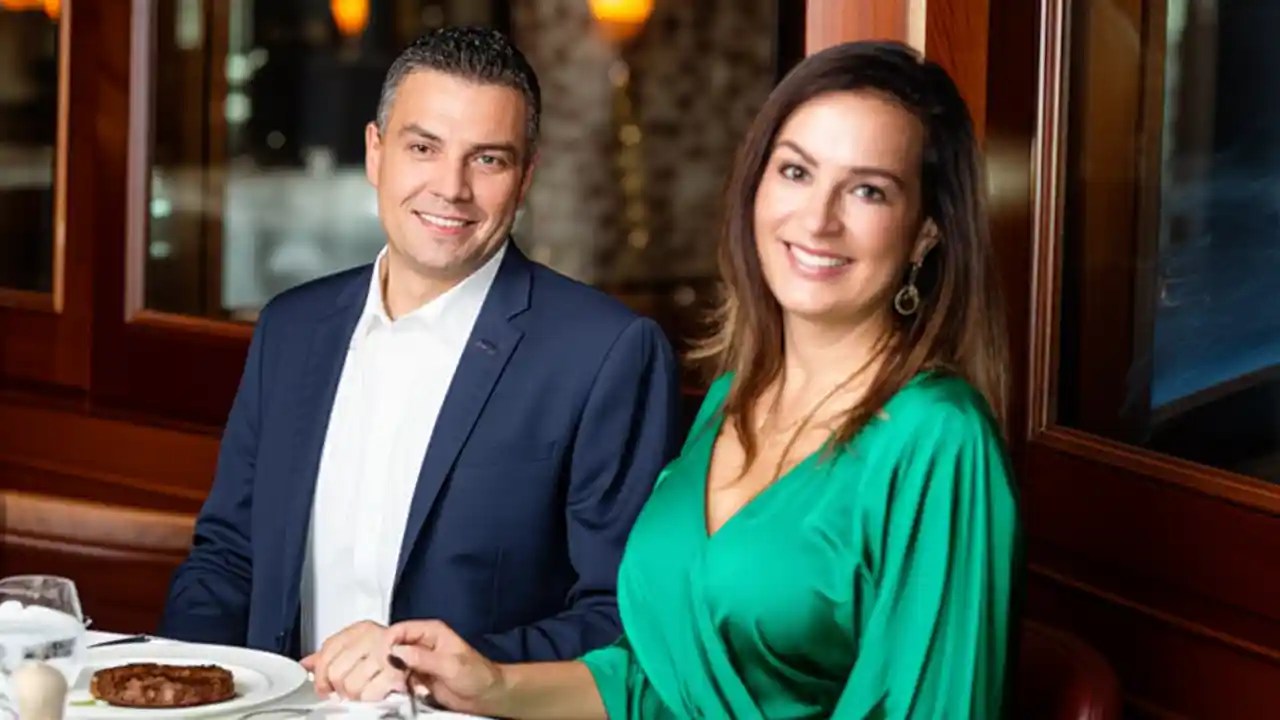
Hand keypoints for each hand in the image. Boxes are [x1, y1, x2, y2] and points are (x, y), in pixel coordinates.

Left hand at [300, 620, 403, 700]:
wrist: (425, 658)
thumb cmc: (390, 655)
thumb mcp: (358, 647)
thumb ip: (330, 655)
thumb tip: (305, 664)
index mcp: (361, 629)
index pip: (327, 652)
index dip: (321, 675)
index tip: (324, 686)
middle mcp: (372, 637)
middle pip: (336, 672)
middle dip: (339, 687)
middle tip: (347, 690)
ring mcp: (385, 654)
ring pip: (350, 686)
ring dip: (355, 695)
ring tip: (363, 690)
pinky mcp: (396, 672)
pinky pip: (368, 694)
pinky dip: (369, 698)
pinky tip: (374, 692)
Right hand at [384, 620, 506, 714]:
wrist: (485, 695)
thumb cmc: (477, 675)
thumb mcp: (451, 665)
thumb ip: (424, 658)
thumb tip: (398, 652)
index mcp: (432, 631)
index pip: (400, 630)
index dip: (388, 643)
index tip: (386, 659)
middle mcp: (423, 643)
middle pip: (393, 646)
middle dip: (389, 661)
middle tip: (394, 676)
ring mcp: (419, 660)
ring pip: (394, 664)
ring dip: (393, 675)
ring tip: (401, 685)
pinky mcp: (418, 676)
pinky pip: (399, 678)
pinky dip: (399, 685)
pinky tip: (406, 691)